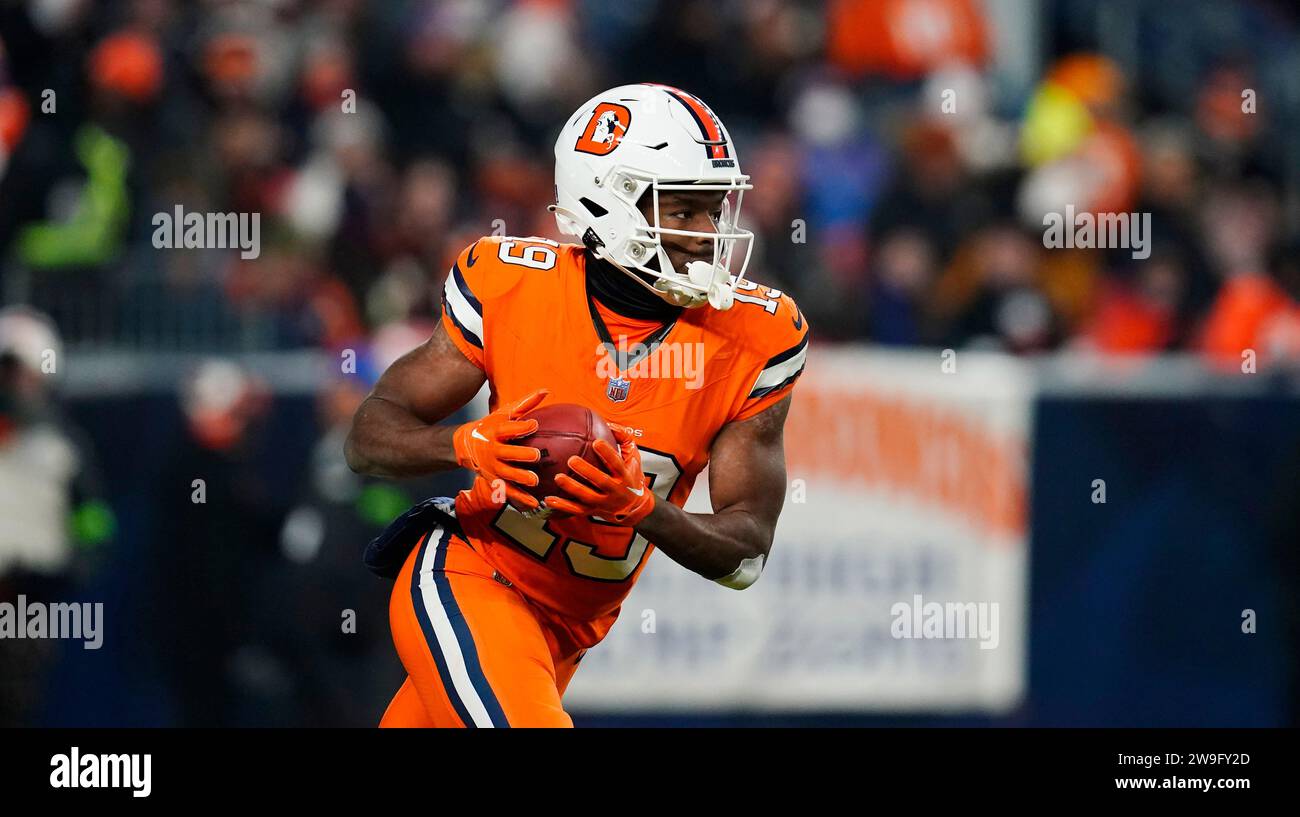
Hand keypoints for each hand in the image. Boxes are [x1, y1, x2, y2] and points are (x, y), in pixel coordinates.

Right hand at [452, 389, 546, 510]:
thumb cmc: (492, 426)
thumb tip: (547, 390)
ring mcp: (493, 467)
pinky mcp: (495, 480)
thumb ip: (525, 404)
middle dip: (521, 454)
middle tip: (536, 454)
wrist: (466, 445)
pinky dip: (521, 498)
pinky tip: (535, 503)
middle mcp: (493, 450)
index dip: (521, 427)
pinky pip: (508, 491)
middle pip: (507, 453)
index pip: (508, 429)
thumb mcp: (505, 413)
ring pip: (507, 473)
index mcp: (497, 432)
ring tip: (534, 480)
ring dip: (520, 477)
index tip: (534, 425)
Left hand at [546, 424, 653, 525]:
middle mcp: (615, 491)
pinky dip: (562, 506)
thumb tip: (608, 423)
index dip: (608, 453)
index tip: (597, 442)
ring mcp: (603, 503)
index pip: (617, 463)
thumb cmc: (630, 474)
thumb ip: (623, 437)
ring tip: (558, 477)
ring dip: (572, 488)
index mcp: (625, 475)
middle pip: (601, 481)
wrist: (634, 506)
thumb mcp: (633, 456)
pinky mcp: (593, 511)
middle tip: (571, 460)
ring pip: (587, 497)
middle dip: (587, 471)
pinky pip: (576, 510)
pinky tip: (548, 499)